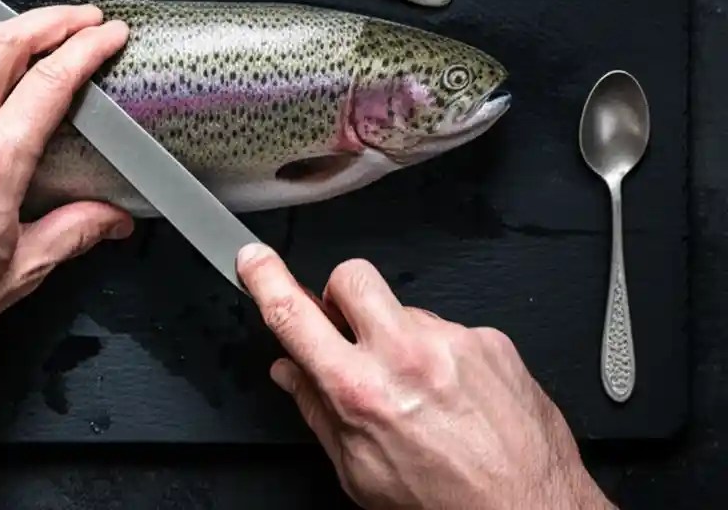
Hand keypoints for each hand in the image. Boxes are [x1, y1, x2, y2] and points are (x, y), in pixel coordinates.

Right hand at [237, 245, 614, 509]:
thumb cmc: (446, 503)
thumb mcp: (359, 471)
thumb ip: (317, 411)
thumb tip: (290, 372)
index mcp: (359, 390)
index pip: (294, 315)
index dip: (265, 278)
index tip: (254, 260)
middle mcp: (405, 355)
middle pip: (351, 277)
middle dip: (339, 295)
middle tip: (349, 331)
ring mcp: (452, 341)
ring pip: (406, 308)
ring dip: (400, 337)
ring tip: (421, 390)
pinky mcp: (491, 340)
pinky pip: (450, 330)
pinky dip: (444, 356)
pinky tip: (455, 396)